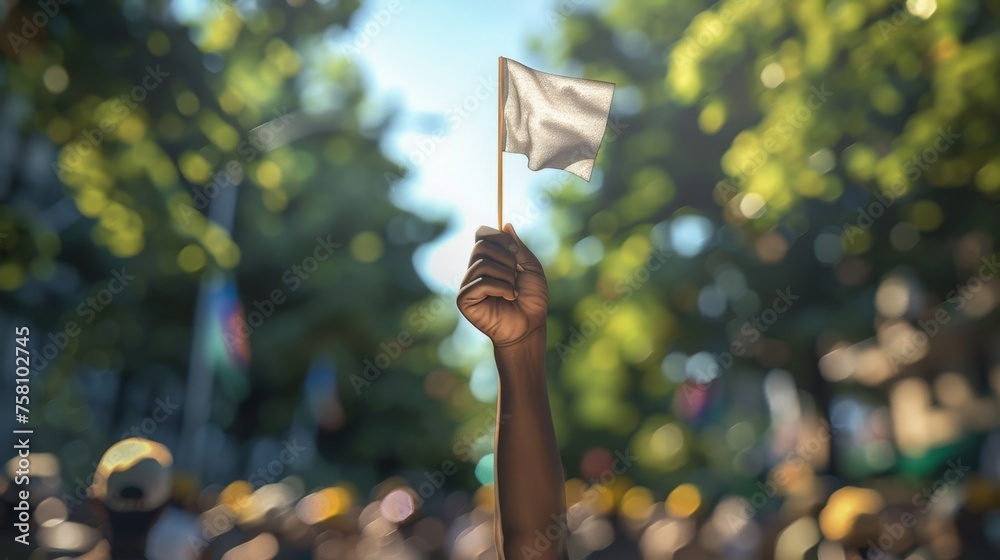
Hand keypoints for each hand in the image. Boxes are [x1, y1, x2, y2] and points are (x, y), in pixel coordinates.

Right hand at [457, 224, 546, 346]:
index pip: (482, 235)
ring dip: (506, 276)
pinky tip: (508, 298)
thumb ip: (518, 247)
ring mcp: (468, 285)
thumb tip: (505, 224)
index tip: (515, 250)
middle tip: (517, 275)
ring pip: (482, 263)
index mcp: (489, 260)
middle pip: (481, 245)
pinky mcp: (464, 300)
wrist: (530, 326)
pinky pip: (480, 282)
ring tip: (513, 291)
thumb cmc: (532, 300)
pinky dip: (500, 288)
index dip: (497, 237)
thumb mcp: (531, 267)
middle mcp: (475, 270)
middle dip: (506, 258)